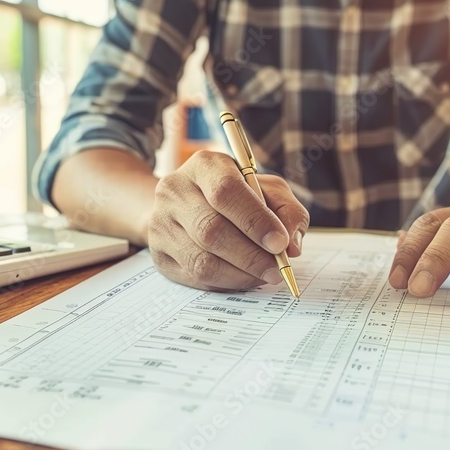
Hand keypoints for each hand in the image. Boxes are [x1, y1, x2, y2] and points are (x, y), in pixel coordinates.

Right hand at [148, 151, 308, 290]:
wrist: (185, 206)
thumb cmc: (235, 196)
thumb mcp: (266, 190)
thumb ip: (286, 210)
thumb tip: (290, 245)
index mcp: (204, 165)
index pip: (226, 191)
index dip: (255, 220)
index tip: (280, 242)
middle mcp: (175, 191)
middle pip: (211, 230)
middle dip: (251, 255)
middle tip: (277, 268)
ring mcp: (161, 224)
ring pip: (201, 260)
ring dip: (240, 274)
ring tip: (264, 275)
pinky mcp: (159, 254)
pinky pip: (194, 278)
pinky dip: (225, 283)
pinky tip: (243, 277)